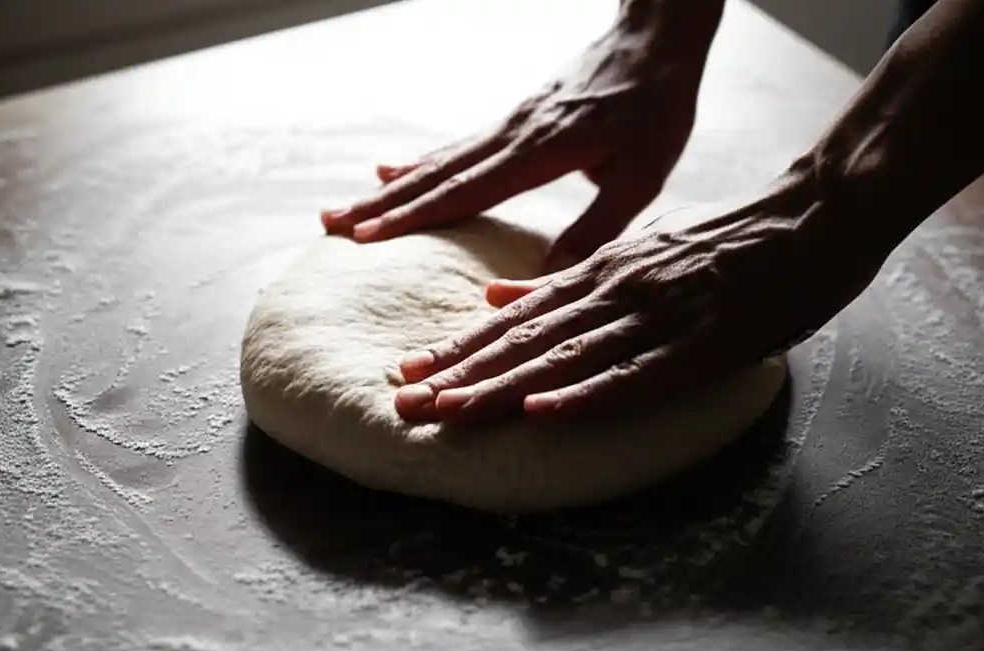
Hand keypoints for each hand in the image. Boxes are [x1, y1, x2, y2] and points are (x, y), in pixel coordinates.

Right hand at [321, 9, 716, 271]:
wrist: (653, 40)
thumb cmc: (655, 108)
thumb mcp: (640, 176)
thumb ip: (594, 226)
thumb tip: (549, 278)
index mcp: (540, 152)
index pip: (466, 192)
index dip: (415, 217)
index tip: (366, 238)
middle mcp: (512, 135)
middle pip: (436, 175)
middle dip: (381, 206)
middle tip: (328, 226)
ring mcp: (509, 124)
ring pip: (438, 160)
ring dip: (390, 188)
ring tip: (343, 208)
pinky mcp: (515, 119)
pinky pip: (455, 146)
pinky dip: (420, 163)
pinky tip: (392, 171)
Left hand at [391, 165, 893, 422]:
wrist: (816, 217)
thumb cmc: (733, 242)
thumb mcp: (641, 249)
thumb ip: (570, 278)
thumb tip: (495, 299)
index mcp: (604, 271)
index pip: (517, 318)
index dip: (460, 348)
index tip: (409, 373)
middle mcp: (619, 291)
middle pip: (526, 341)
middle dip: (461, 377)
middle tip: (402, 405)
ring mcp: (660, 318)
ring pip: (567, 360)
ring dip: (502, 390)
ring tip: (447, 414)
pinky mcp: (702, 345)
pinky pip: (637, 378)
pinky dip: (588, 396)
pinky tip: (544, 413)